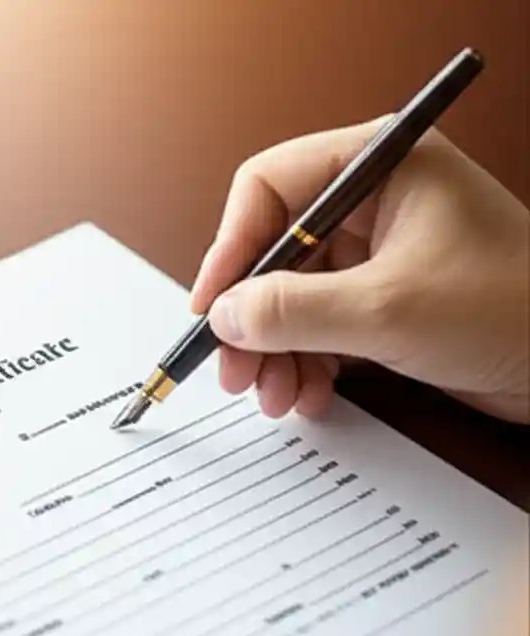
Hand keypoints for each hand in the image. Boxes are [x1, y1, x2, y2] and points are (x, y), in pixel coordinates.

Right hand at [191, 117, 529, 422]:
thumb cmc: (515, 310)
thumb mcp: (386, 311)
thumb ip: (291, 311)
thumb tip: (224, 315)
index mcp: (383, 164)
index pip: (270, 186)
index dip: (231, 247)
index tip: (212, 305)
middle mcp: (377, 200)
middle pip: (275, 248)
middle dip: (251, 315)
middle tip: (233, 366)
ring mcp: (382, 251)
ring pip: (292, 294)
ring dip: (275, 349)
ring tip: (275, 394)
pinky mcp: (388, 297)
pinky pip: (320, 323)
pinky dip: (306, 360)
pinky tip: (307, 394)